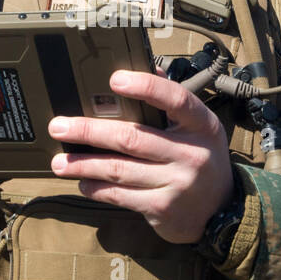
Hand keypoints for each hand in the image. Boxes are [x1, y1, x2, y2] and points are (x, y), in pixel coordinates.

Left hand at [48, 69, 234, 243]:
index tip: (115, 80)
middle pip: (132, 138)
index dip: (146, 88)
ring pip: (119, 169)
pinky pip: (120, 195)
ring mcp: (177, 183)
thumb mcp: (198, 128)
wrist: (221, 211)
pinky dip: (96, 189)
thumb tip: (148, 68)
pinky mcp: (162, 208)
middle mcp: (191, 154)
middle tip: (59, 126)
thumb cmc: (201, 158)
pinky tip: (82, 183)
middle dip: (90, 131)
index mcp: (202, 125)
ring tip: (59, 161)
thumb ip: (172, 101)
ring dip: (83, 164)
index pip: (175, 100)